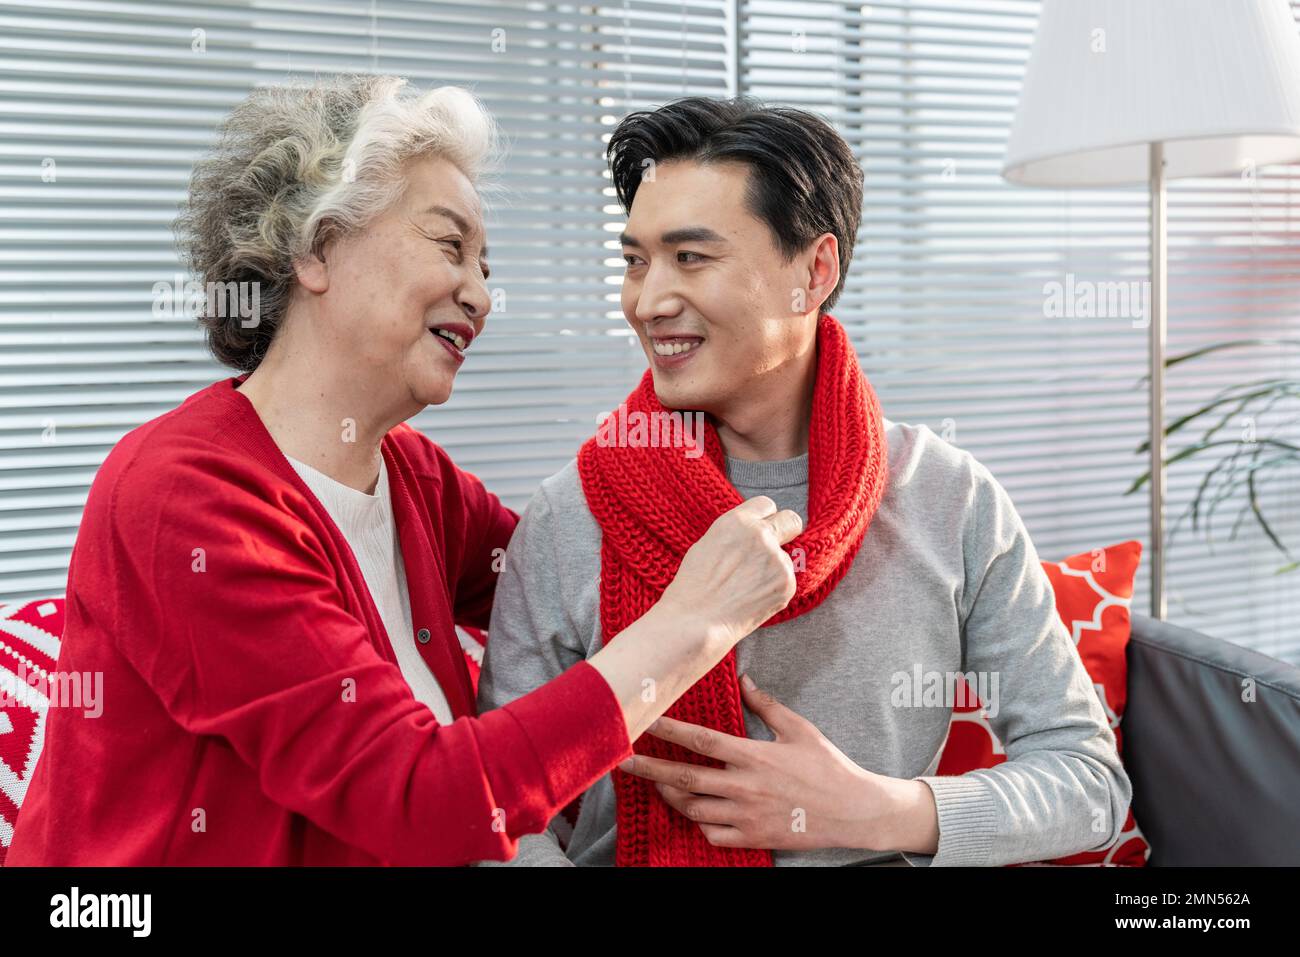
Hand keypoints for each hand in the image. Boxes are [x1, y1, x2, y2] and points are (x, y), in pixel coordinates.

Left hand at [619, 674, 932, 852]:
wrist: (855, 811)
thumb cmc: (828, 766)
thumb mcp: (800, 729)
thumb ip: (766, 706)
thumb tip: (744, 680)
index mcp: (753, 755)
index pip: (700, 740)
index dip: (667, 729)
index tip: (643, 720)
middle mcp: (744, 787)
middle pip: (684, 777)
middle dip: (649, 768)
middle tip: (620, 761)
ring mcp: (747, 816)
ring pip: (693, 808)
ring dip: (671, 794)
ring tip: (659, 781)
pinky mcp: (753, 838)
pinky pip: (712, 834)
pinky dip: (700, 822)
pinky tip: (698, 810)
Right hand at [660, 496, 801, 648]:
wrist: (696, 620)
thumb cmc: (694, 584)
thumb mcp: (709, 542)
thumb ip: (737, 532)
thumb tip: (755, 530)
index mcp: (738, 521)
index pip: (767, 505)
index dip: (763, 519)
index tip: (760, 530)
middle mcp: (762, 536)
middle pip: (791, 520)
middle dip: (786, 530)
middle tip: (773, 548)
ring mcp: (777, 561)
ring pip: (786, 557)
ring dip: (773, 568)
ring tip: (747, 587)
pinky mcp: (787, 585)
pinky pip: (786, 580)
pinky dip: (774, 588)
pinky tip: (753, 598)